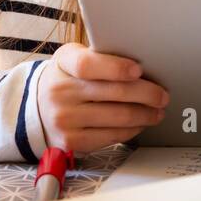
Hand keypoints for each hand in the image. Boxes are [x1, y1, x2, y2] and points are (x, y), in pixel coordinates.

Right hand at [37, 42, 168, 153]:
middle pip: (114, 92)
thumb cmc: (66, 79)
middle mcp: (60, 92)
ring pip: (118, 117)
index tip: (139, 70)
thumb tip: (142, 65)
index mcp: (63, 63)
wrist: (37, 108)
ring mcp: (64, 119)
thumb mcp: (74, 59)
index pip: (88, 64)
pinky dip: (132, 129)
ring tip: (157, 110)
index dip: (116, 68)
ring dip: (145, 114)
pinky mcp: (71, 142)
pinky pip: (112, 136)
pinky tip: (140, 123)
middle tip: (162, 96)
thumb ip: (100, 58)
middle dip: (147, 94)